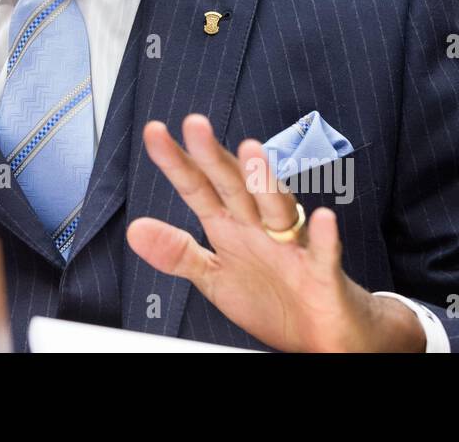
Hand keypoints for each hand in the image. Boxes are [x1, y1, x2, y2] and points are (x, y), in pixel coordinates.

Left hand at [126, 114, 424, 351]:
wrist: (322, 333)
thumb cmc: (272, 298)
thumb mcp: (213, 277)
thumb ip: (177, 252)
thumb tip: (134, 229)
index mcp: (230, 227)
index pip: (198, 187)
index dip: (175, 162)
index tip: (154, 133)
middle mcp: (259, 227)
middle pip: (234, 185)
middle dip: (214, 156)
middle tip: (195, 125)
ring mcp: (292, 246)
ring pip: (277, 206)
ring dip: (265, 181)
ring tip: (251, 153)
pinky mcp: (323, 273)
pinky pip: (323, 252)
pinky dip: (324, 236)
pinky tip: (322, 218)